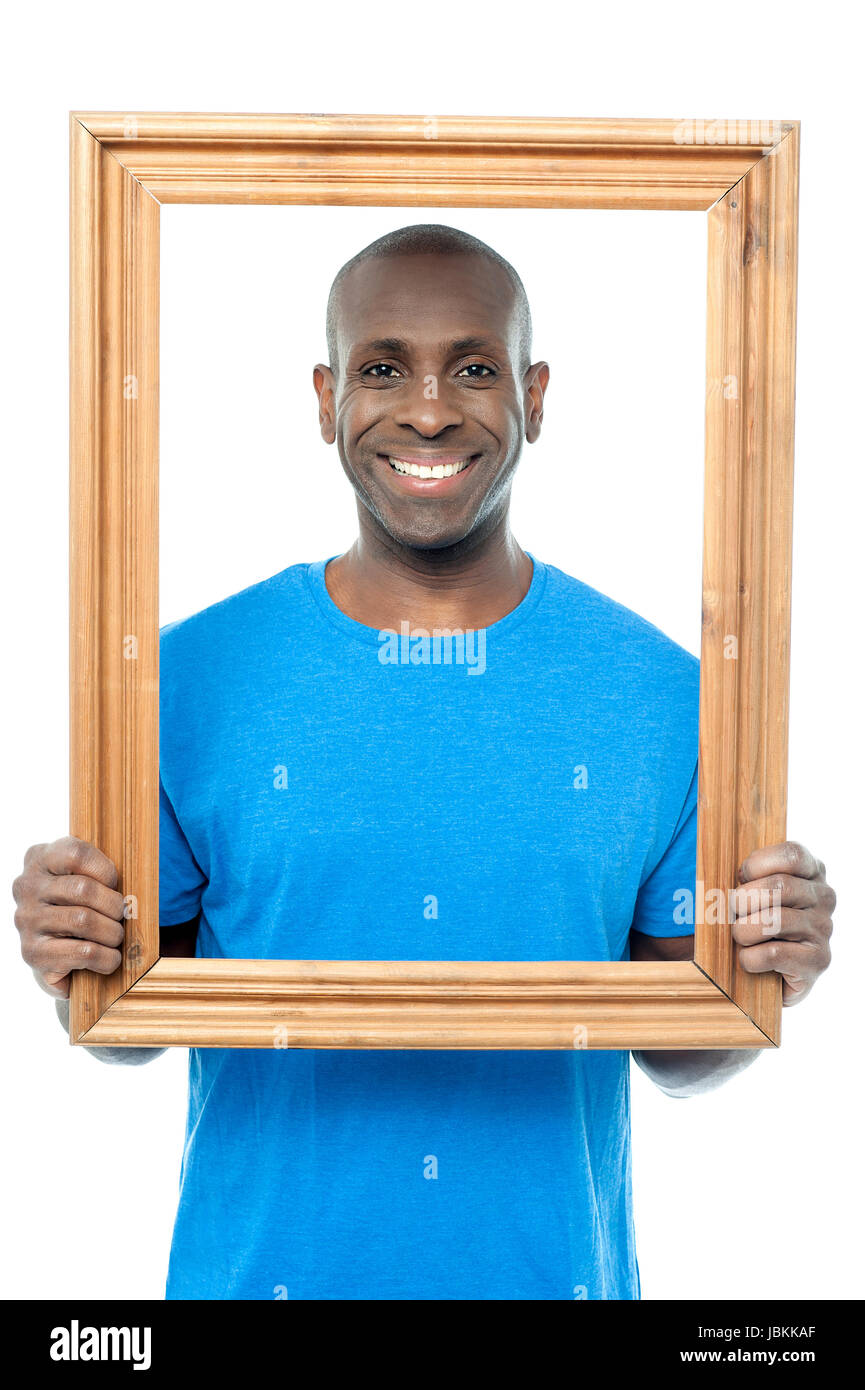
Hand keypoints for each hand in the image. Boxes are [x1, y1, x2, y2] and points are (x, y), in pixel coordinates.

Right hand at [12, 837, 125, 997]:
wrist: (58, 955)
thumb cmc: (81, 907)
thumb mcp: (88, 877)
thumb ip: (100, 872)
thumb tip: (130, 893)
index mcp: (39, 858)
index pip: (76, 854)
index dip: (106, 871)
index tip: (113, 885)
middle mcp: (25, 887)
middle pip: (83, 889)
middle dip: (113, 906)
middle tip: (121, 916)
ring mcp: (26, 921)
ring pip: (84, 921)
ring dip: (112, 933)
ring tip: (115, 937)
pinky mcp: (33, 954)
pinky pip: (84, 952)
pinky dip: (107, 957)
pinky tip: (109, 958)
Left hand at [731, 841, 834, 1004]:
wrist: (770, 974)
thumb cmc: (756, 922)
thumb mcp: (753, 890)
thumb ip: (745, 876)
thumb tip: (718, 876)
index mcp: (812, 871)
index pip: (791, 855)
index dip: (756, 865)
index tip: (741, 879)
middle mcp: (824, 897)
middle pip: (779, 886)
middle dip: (743, 901)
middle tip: (732, 914)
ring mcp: (824, 929)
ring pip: (773, 920)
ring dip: (743, 931)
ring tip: (740, 938)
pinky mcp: (818, 960)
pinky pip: (772, 954)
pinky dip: (749, 958)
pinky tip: (749, 959)